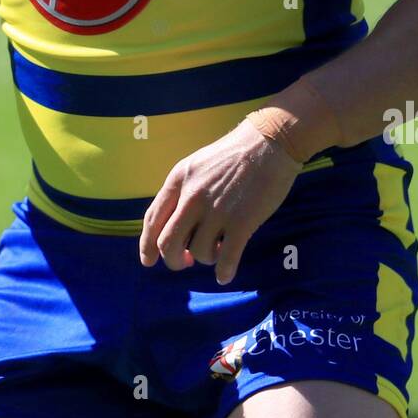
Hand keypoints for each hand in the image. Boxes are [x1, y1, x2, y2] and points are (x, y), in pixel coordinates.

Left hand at [139, 119, 303, 284]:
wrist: (270, 142)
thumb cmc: (234, 154)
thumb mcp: (197, 165)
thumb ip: (182, 191)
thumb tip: (173, 224)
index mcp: (178, 180)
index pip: (152, 220)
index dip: (147, 246)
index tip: (149, 260)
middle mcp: (192, 196)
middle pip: (168, 243)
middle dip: (173, 260)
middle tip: (185, 261)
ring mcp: (217, 210)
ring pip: (198, 253)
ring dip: (205, 258)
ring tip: (217, 249)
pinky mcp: (242, 222)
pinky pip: (226, 259)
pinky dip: (224, 272)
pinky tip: (224, 275)